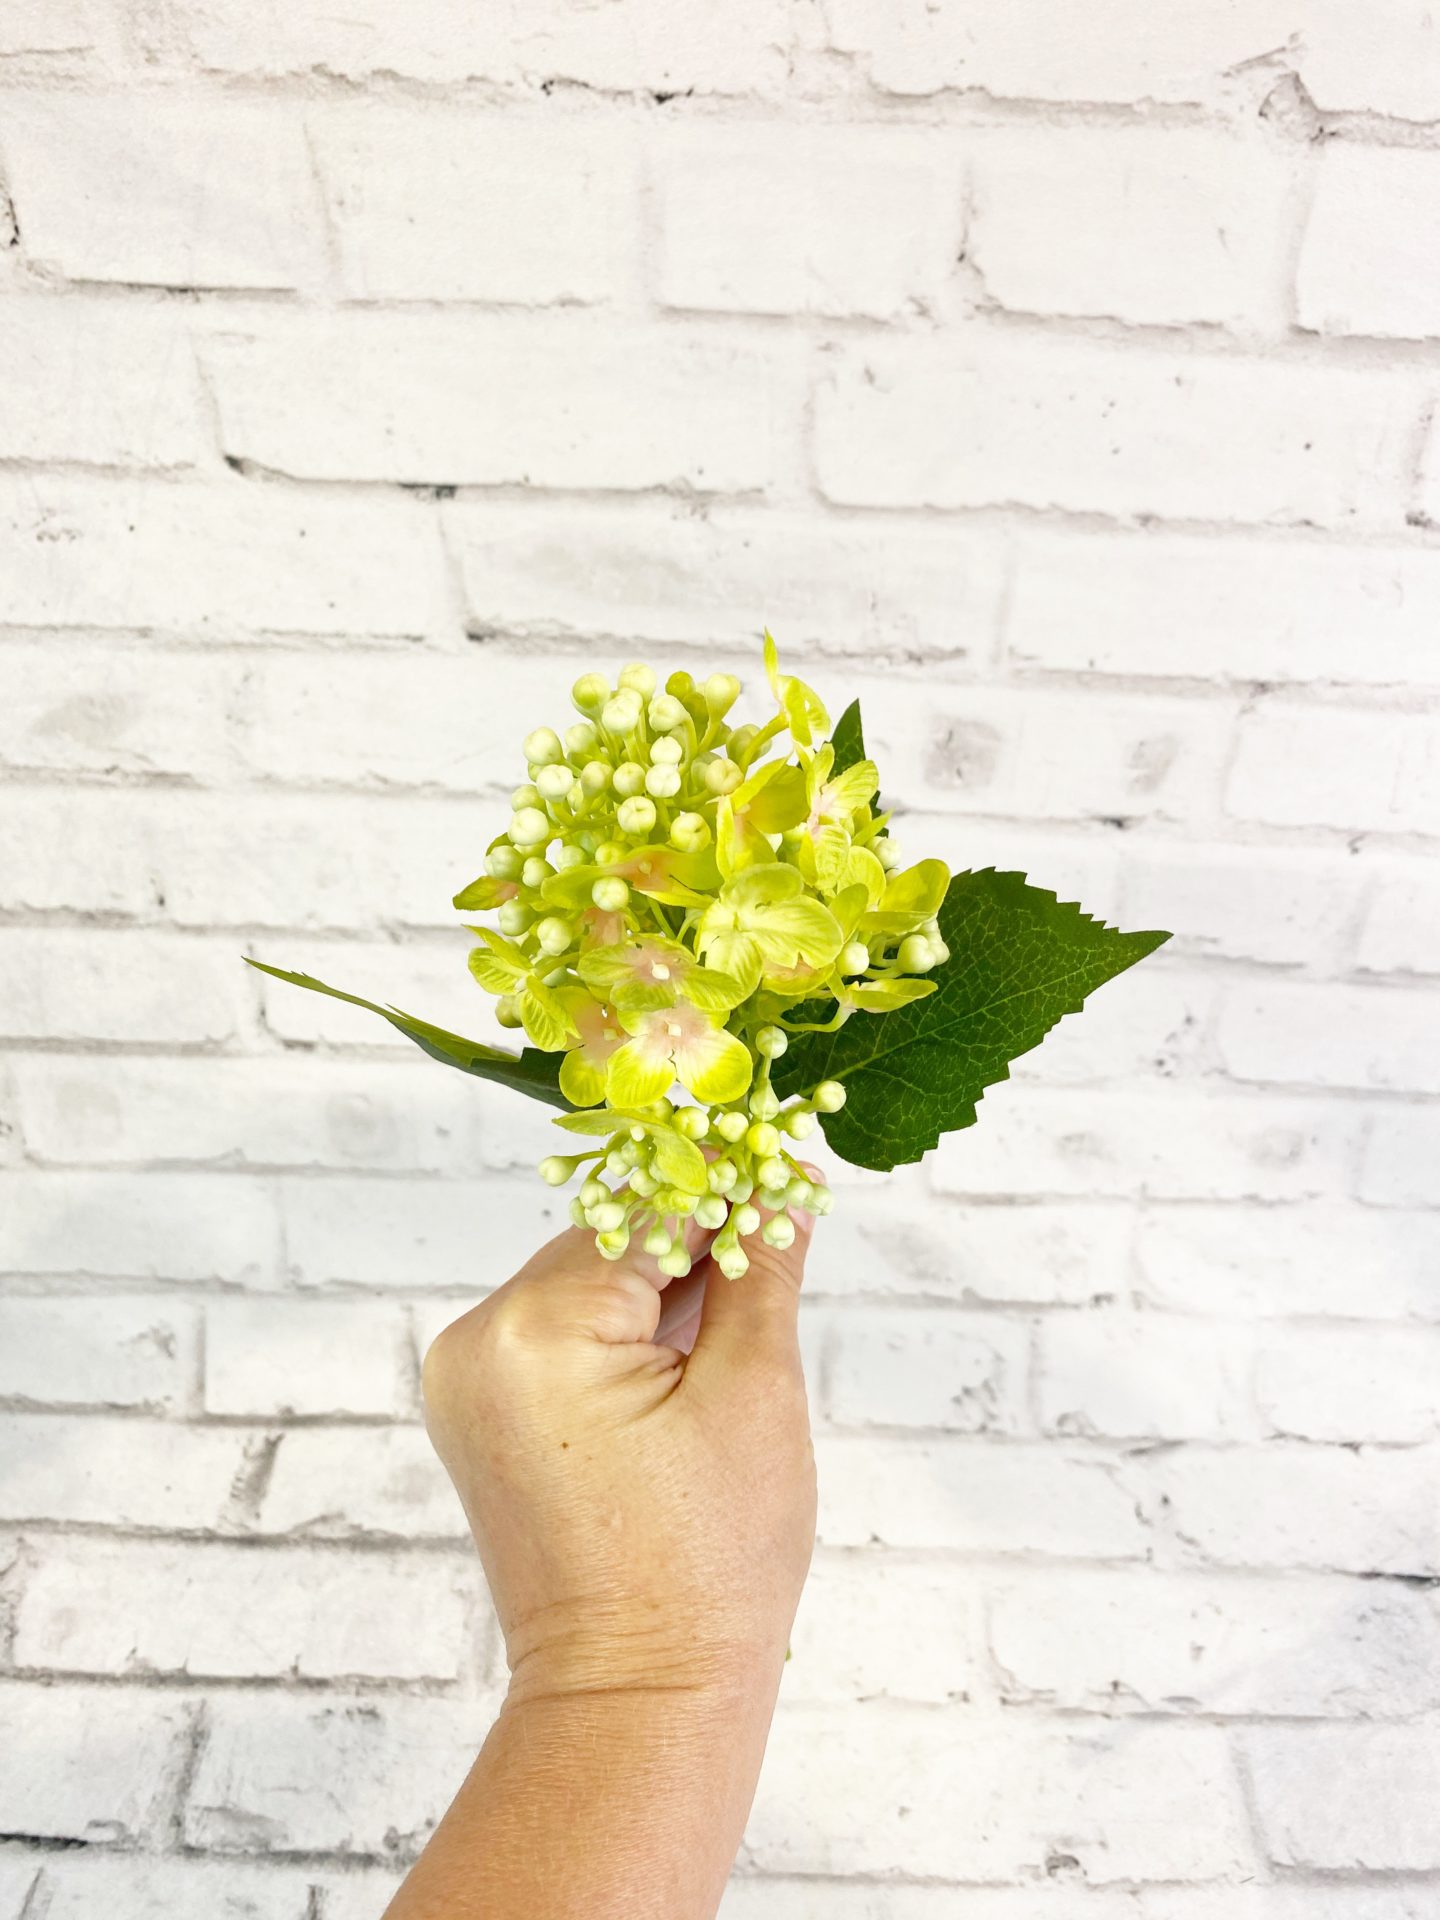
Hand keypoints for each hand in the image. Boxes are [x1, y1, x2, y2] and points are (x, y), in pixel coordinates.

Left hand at [420, 1183, 818, 1701]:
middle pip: (609, 1241)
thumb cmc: (707, 1563)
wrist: (639, 1694)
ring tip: (739, 1316)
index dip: (729, 1186)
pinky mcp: (477, 1412)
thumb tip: (781, 1185)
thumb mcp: (754, 1391)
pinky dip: (623, 1329)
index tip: (788, 1163)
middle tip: (781, 1235)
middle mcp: (477, 1340)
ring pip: (586, 1281)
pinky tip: (686, 1356)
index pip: (648, 1210)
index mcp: (536, 1328)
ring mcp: (465, 1380)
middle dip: (696, 1237)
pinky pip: (560, 1332)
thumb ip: (761, 1268)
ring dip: (662, 1284)